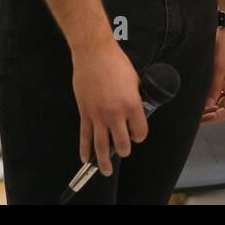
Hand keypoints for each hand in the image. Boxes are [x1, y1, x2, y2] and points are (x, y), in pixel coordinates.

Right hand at [72, 38, 146, 175]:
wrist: (94, 54)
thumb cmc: (116, 63)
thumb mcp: (135, 81)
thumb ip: (136, 99)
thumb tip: (138, 109)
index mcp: (132, 105)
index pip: (140, 132)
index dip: (139, 135)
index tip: (137, 134)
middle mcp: (116, 114)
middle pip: (121, 144)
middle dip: (124, 149)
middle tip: (124, 150)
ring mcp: (98, 115)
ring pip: (101, 146)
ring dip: (104, 160)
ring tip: (105, 170)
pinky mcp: (84, 113)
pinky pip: (84, 136)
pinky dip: (84, 150)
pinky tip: (86, 158)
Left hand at [201, 28, 224, 123]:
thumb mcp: (219, 67)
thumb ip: (213, 88)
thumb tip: (206, 106)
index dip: (215, 118)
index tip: (200, 118)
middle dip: (211, 112)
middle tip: (195, 111)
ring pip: (222, 99)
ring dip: (210, 103)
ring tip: (196, 102)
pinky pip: (221, 89)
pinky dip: (212, 94)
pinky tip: (201, 92)